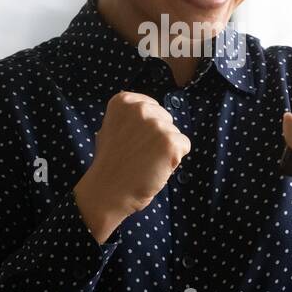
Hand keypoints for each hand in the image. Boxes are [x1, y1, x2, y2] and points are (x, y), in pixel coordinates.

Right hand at [75, 91, 191, 243]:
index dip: (145, 128)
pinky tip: (155, 167)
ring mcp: (156, 124)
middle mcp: (140, 108)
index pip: (152, 107)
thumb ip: (130, 116)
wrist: (108, 191)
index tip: (130, 141)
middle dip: (157, 137)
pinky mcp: (170, 142)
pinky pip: (184, 146)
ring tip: (144, 162)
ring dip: (165, 149)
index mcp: (124, 101)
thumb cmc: (110, 163)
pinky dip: (174, 160)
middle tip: (138, 154)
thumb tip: (151, 111)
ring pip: (175, 133)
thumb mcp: (110, 128)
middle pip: (166, 118)